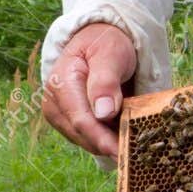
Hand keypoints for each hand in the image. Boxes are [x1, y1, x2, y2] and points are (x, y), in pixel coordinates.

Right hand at [41, 22, 136, 157]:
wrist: (97, 39)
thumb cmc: (105, 43)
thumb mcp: (111, 53)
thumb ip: (105, 81)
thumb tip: (103, 113)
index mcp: (61, 83)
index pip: (81, 121)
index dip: (103, 140)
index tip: (124, 152)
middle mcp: (53, 102)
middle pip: (83, 135)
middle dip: (109, 145)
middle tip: (139, 151)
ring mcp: (58, 114)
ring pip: (85, 140)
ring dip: (109, 143)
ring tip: (135, 140)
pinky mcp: (67, 121)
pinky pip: (88, 137)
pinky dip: (106, 138)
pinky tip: (124, 134)